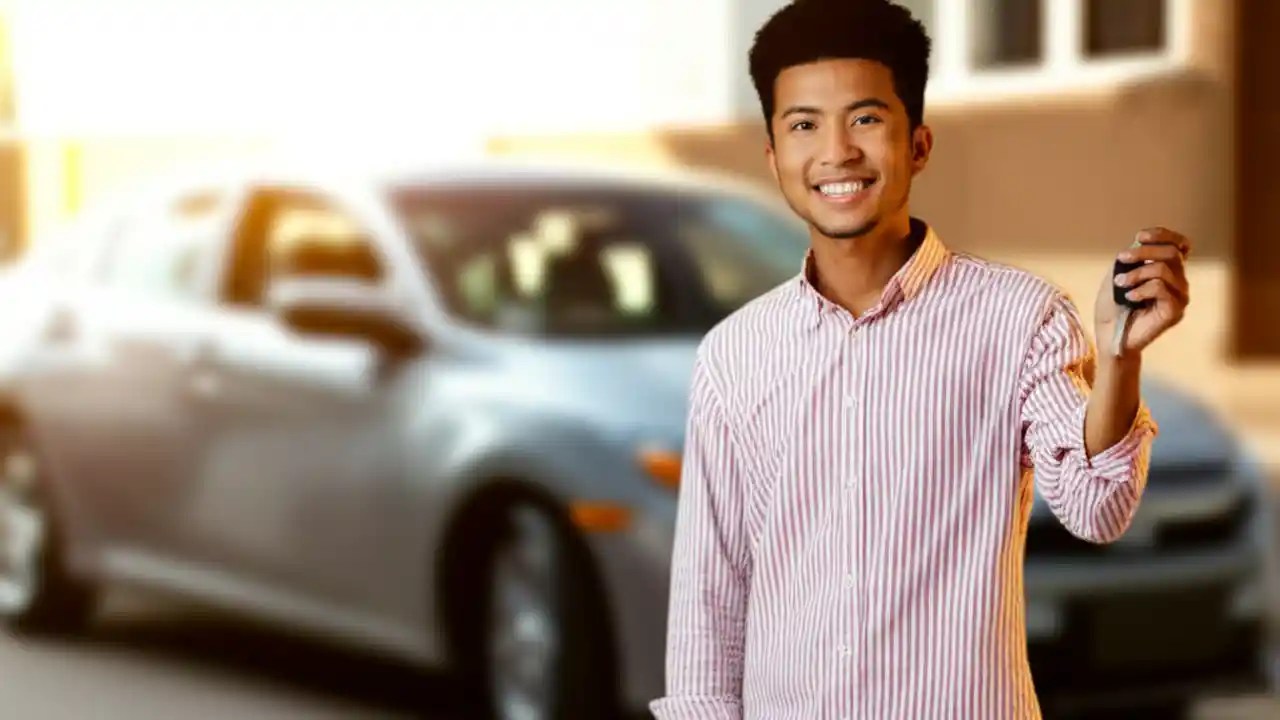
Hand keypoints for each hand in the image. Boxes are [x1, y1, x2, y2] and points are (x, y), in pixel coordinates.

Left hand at [1094, 227, 1190, 356]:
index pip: (1179, 244)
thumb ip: (1133, 257)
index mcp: (1168, 270)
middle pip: (1171, 253)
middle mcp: (1179, 281)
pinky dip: (1141, 289)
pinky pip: (1161, 288)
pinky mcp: (1175, 311)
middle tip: (1121, 259)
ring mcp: (1179, 296)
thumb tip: (1141, 241)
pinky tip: (1129, 297)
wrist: (1109, 335)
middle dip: (1143, 252)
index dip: (1163, 235)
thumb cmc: (1113, 305)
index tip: (1139, 236)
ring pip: (1164, 270)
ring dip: (1137, 273)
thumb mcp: (1118, 273)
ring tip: (1120, 283)